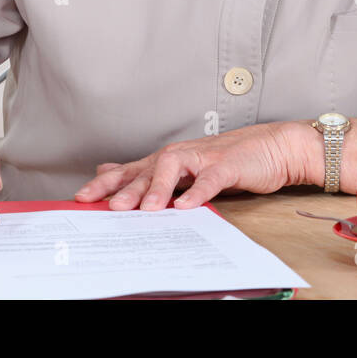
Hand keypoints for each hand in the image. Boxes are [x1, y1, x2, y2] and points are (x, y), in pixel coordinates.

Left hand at [73, 121, 312, 210]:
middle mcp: (182, 155)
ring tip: (145, 210)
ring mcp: (204, 158)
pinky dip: (198, 192)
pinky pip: (210, 179)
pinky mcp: (228, 165)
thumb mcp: (185, 167)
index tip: (82, 197)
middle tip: (107, 206)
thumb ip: (149, 172)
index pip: (131, 169)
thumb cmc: (229, 160)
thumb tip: (109, 171)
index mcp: (170, 159)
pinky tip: (187, 207)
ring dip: (158, 188)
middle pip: (146, 169)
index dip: (106, 182)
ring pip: (173, 168)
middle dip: (125, 187)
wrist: (274, 147)